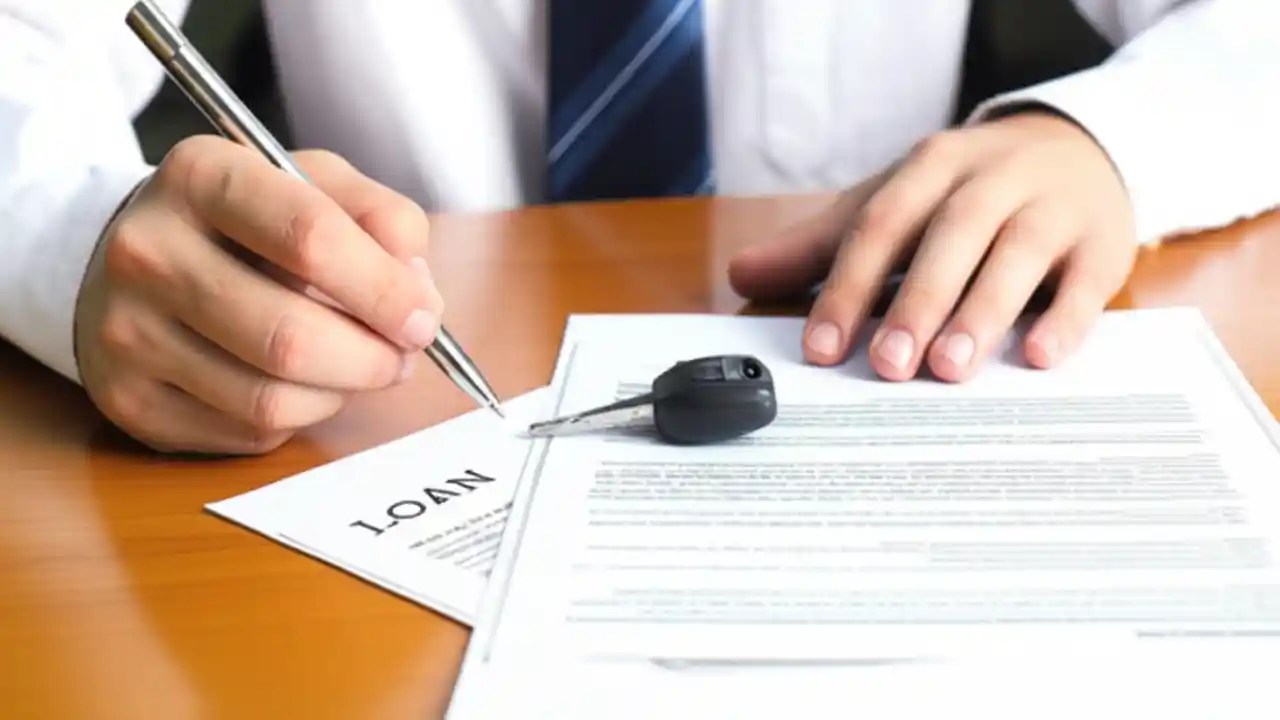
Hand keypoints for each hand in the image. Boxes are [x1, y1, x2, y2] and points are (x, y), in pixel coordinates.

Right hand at [75, 136, 443, 453]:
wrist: (137, 255)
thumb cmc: (249, 221)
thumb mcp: (317, 184)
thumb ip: (383, 220)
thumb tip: (416, 293)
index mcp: (202, 176)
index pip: (310, 236)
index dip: (384, 289)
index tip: (423, 318)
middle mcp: (149, 251)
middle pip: (290, 336)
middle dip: (372, 358)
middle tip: (402, 355)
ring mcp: (128, 332)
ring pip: (271, 398)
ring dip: (341, 393)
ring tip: (358, 366)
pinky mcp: (131, 399)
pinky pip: (247, 431)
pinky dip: (299, 417)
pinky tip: (303, 384)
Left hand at [729, 111, 1137, 380]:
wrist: (1079, 146)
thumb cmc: (967, 191)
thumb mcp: (895, 201)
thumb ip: (822, 244)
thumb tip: (742, 275)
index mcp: (931, 167)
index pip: (880, 224)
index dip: (847, 286)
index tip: (821, 348)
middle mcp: (993, 178)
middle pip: (950, 235)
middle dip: (915, 301)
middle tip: (887, 365)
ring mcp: (1054, 206)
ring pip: (1017, 254)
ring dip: (982, 312)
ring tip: (950, 368)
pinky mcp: (1104, 242)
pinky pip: (1087, 280)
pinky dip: (1066, 318)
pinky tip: (1038, 358)